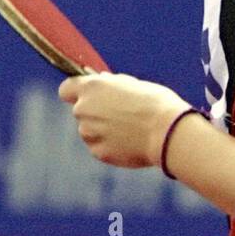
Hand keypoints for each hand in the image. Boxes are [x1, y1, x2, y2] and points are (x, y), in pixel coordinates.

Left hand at [58, 72, 189, 168]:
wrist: (167, 132)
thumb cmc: (156, 103)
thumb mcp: (134, 85)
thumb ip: (113, 86)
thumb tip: (104, 83)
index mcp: (92, 87)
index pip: (67, 89)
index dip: (77, 92)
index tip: (89, 95)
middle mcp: (84, 109)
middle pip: (81, 110)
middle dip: (96, 112)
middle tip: (122, 114)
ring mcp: (89, 133)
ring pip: (90, 131)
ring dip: (104, 130)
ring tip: (131, 130)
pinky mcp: (98, 152)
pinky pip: (100, 147)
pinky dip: (112, 145)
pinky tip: (131, 142)